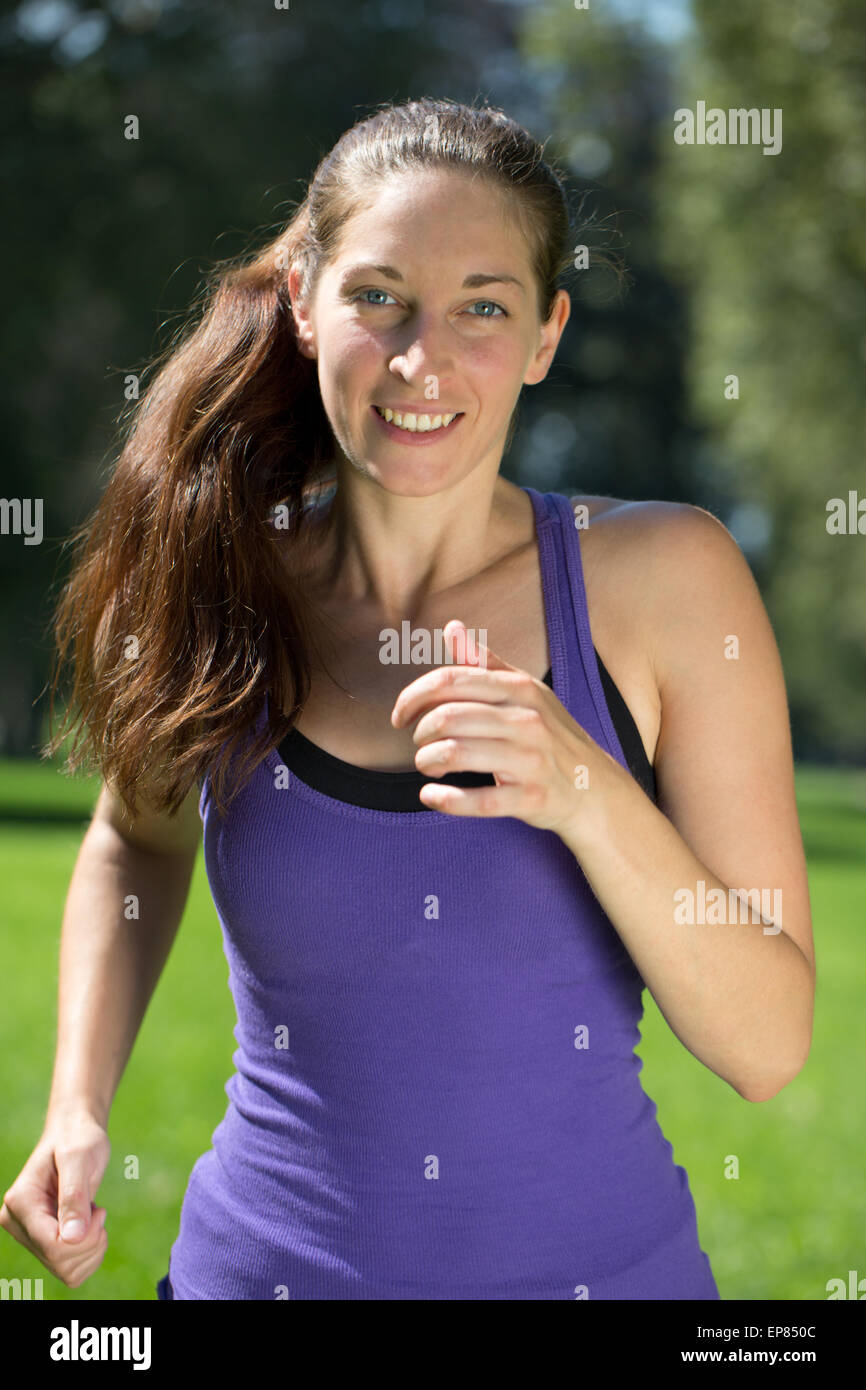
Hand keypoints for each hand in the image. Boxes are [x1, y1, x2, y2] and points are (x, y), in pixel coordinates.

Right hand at [0, 1109, 109, 1288]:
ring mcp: (29, 1234)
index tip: (99, 1210)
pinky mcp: (43, 1241)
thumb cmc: (78, 1139)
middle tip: (98, 1212)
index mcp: (20, 1202)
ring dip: (91, 1249)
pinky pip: (69, 1270)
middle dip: (90, 1243)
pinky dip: (89, 1254)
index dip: (84, 1238)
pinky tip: (90, 1228)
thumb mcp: (80, 1158)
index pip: (52, 1245)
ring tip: (93, 1217)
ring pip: (66, 1271)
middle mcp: (18, 1223)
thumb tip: (72, 1238)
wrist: (75, 1134)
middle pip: (59, 1261)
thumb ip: (75, 1197)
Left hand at [390, 619, 614, 834]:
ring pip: (456, 754)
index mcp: (520, 689)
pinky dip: (445, 800)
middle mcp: (527, 721)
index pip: (451, 681)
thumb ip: (484, 663)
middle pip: (447, 717)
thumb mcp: (524, 692)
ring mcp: (531, 760)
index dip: (413, 697)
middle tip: (419, 744)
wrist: (593, 787)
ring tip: (427, 766)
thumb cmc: (549, 735)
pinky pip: (478, 800)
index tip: (401, 716)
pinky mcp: (531, 798)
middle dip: (420, 733)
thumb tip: (452, 628)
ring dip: (427, 762)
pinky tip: (432, 796)